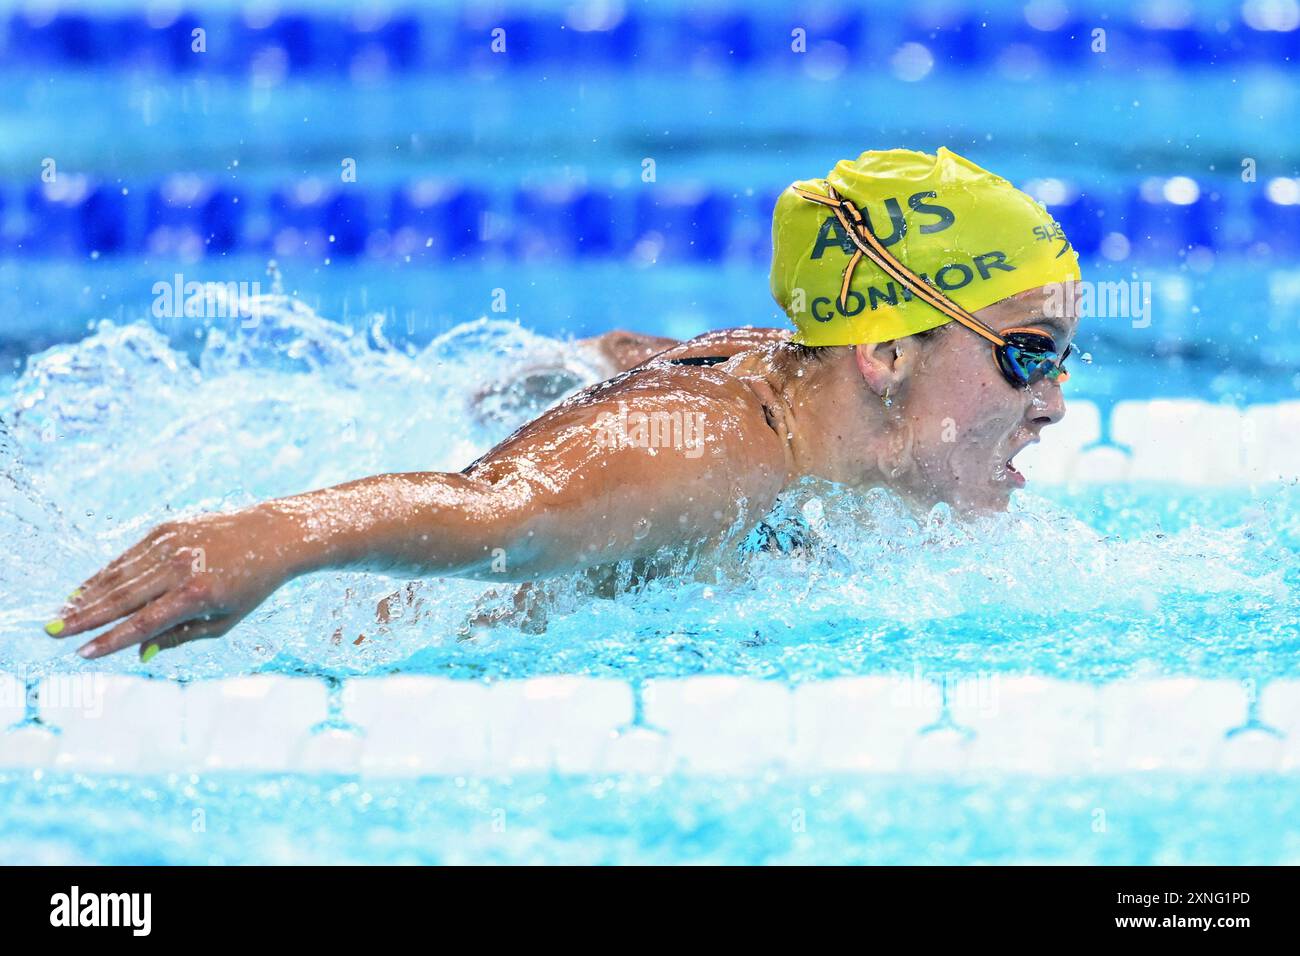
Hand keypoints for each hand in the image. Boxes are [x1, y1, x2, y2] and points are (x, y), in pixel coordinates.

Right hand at [48, 507, 295, 660]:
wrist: (271, 536)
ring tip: (62, 614)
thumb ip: (179, 637)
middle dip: (84, 617)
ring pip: (119, 575)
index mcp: (197, 594)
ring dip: (87, 595)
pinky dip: (105, 573)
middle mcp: (180, 566)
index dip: (111, 640)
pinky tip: (85, 589)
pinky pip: (128, 556)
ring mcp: (171, 544)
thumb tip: (139, 654)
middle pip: (122, 597)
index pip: (144, 622)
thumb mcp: (224, 621)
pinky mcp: (166, 529)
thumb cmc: (250, 585)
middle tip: (53, 632)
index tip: (82, 653)